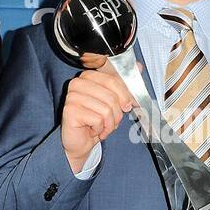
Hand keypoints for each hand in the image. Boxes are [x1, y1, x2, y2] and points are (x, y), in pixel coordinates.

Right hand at [60, 53, 135, 172]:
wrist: (81, 143)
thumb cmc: (95, 122)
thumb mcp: (114, 102)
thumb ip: (124, 84)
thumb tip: (138, 67)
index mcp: (88, 76)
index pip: (113, 79)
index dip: (125, 95)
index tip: (128, 105)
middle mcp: (77, 83)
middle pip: (111, 95)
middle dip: (117, 113)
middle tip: (112, 121)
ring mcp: (72, 96)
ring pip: (106, 109)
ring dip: (109, 124)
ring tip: (102, 127)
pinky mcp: (70, 110)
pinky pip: (98, 119)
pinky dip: (101, 129)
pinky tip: (93, 131)